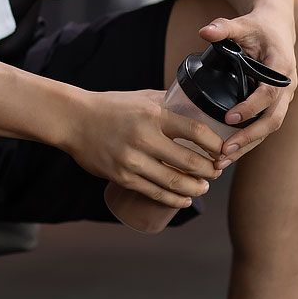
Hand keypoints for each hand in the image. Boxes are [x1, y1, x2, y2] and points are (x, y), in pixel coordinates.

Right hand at [63, 88, 227, 207]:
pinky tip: (184, 200)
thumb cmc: (110, 107)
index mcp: (153, 115)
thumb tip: (193, 106)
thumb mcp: (141, 98)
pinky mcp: (122, 176)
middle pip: (188, 162)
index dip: (214, 145)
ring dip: (195, 189)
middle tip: (217, 171)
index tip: (223, 150)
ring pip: (173, 182)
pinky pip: (154, 193)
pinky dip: (174, 200)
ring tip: (204, 188)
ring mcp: (132, 160)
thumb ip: (167, 103)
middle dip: (209, 171)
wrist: (74, 120)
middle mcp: (144, 138)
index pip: (195, 131)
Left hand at [198, 8, 297, 161]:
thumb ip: (223, 27)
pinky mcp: (276, 104)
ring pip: (269, 128)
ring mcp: (283, 98)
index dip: (250, 107)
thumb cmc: (259, 26)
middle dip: (249, 137)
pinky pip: (264, 126)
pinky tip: (228, 153)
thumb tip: (205, 31)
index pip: (268, 93)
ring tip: (221, 161)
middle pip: (272, 119)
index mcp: (282, 67)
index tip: (229, 118)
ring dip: (247, 145)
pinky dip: (248, 141)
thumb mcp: (242, 23)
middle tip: (224, 151)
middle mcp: (286, 86)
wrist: (277, 28)